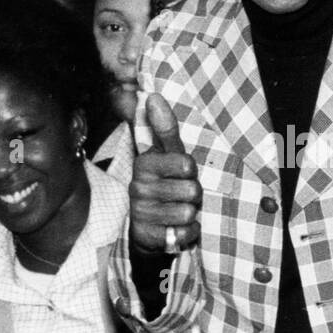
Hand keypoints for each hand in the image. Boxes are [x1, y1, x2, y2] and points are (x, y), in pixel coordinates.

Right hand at [129, 94, 200, 253]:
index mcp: (144, 164)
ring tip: (179, 210)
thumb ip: (164, 129)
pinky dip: (188, 232)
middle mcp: (139, 187)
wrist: (146, 228)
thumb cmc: (163, 184)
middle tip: (182, 195)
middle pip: (192, 190)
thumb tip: (153, 96)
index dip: (190, 170)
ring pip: (188, 212)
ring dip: (190, 213)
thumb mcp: (166, 155)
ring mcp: (141, 213)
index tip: (182, 173)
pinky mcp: (148, 236)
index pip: (185, 164)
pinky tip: (177, 227)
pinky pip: (184, 233)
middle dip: (193, 194)